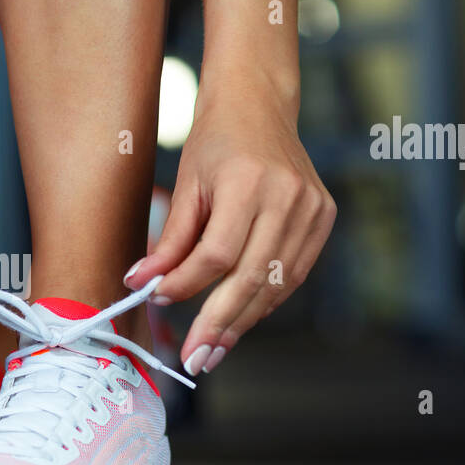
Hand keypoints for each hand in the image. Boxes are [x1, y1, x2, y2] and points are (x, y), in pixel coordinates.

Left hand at [124, 85, 335, 374]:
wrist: (259, 106)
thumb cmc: (215, 143)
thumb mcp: (185, 185)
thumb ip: (170, 239)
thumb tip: (141, 284)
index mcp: (249, 182)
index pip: (218, 253)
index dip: (187, 283)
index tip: (159, 300)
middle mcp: (288, 197)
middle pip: (251, 276)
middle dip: (219, 323)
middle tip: (195, 358)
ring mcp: (313, 209)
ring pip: (276, 283)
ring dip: (242, 321)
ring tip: (213, 350)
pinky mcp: (323, 218)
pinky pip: (293, 274)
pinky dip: (264, 300)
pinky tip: (238, 319)